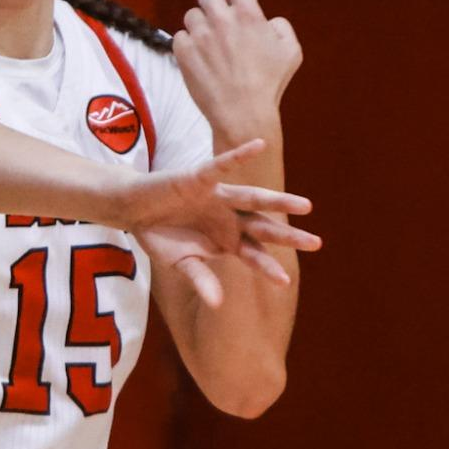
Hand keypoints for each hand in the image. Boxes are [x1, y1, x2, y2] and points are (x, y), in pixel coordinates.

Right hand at [119, 139, 319, 305]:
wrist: (132, 210)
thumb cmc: (160, 236)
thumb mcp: (181, 263)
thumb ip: (200, 279)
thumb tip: (217, 304)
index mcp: (227, 239)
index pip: (254, 255)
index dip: (268, 267)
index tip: (284, 282)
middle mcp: (229, 217)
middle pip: (264, 227)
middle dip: (289, 235)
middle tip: (317, 243)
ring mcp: (217, 196)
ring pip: (253, 199)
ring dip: (278, 201)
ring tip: (306, 205)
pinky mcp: (199, 178)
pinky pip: (222, 164)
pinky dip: (240, 155)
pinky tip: (260, 144)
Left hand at [173, 0, 301, 132]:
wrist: (243, 113)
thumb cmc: (270, 85)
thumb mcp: (291, 52)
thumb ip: (281, 26)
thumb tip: (268, 20)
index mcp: (248, 14)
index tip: (236, 0)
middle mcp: (222, 20)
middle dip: (214, 6)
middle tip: (221, 25)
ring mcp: (200, 35)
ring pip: (192, 15)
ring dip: (200, 27)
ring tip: (211, 47)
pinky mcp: (184, 52)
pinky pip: (180, 36)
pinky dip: (188, 46)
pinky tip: (201, 59)